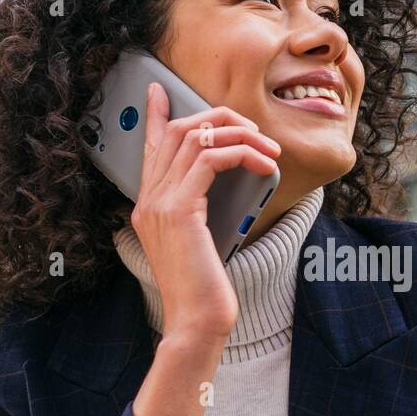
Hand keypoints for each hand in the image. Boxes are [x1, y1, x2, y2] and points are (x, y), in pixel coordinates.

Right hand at [130, 81, 281, 341]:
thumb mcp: (202, 244)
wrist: (195, 323)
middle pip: (177, 131)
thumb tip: (232, 184)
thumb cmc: (205, 292)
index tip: (159, 91)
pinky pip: (209, 158)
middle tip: (253, 128)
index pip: (150, 148)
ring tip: (268, 150)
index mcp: (149, 207)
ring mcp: (158, 204)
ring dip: (239, 135)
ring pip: (195, 137)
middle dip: (219, 118)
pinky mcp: (178, 211)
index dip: (155, 115)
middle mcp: (148, 200)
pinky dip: (240, 153)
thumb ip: (203, 213)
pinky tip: (263, 164)